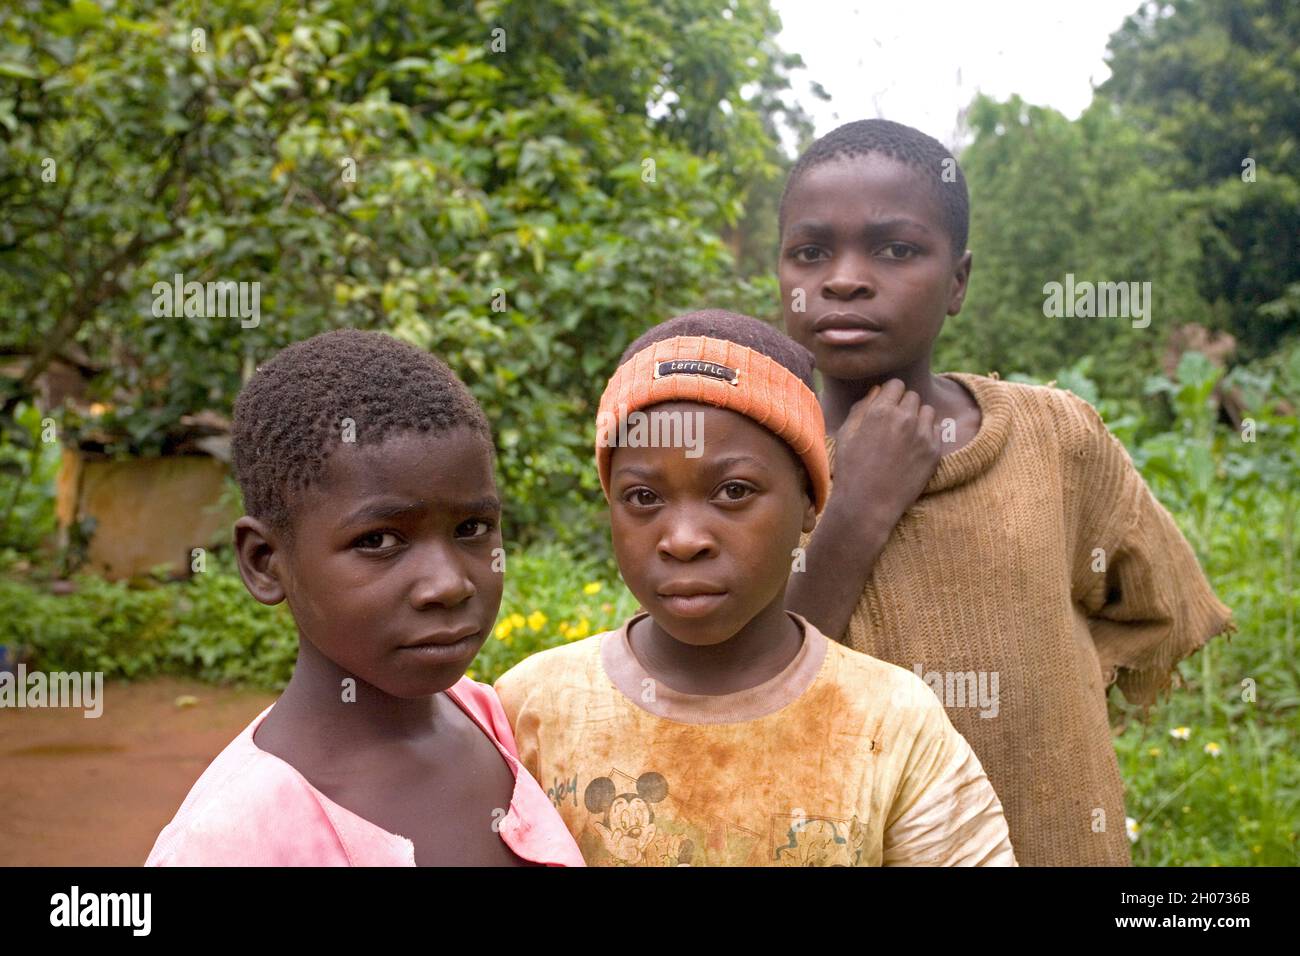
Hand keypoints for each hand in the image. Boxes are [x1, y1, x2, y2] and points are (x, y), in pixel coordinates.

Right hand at [830, 379, 940, 522]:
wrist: (868, 505)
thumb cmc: (851, 470)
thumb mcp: (846, 435)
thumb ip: (861, 408)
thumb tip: (877, 391)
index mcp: (881, 410)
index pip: (896, 384)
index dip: (890, 394)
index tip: (886, 406)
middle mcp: (905, 418)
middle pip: (913, 396)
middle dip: (904, 405)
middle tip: (893, 424)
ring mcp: (923, 435)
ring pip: (927, 411)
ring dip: (918, 418)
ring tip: (905, 436)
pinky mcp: (934, 452)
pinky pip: (936, 430)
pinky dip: (927, 435)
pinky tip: (913, 449)